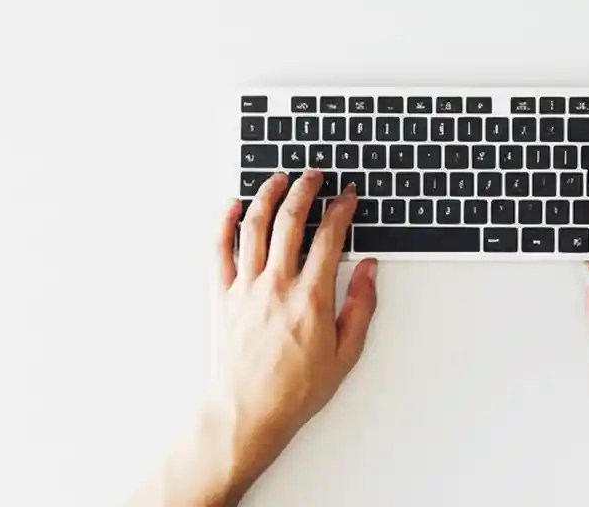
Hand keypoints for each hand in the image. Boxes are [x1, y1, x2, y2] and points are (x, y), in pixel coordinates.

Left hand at [132, 171, 377, 506]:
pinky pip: (219, 249)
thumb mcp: (345, 353)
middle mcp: (276, 285)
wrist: (248, 412)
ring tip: (279, 178)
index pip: (330, 237)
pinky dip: (224, 221)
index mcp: (311, 297)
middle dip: (306, 189)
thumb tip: (370, 271)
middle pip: (291, 220)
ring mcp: (246, 287)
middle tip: (315, 176)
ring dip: (268, 194)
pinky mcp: (222, 295)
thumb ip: (361, 307)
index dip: (341, 209)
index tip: (347, 196)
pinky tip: (233, 205)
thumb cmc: (295, 390)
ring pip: (255, 225)